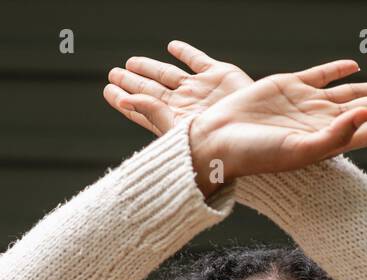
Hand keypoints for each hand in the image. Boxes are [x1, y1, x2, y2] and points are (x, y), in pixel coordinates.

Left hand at [104, 40, 254, 135]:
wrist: (258, 134)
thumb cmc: (222, 145)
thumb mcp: (180, 131)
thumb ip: (151, 113)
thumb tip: (121, 100)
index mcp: (173, 120)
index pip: (141, 109)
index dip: (124, 100)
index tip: (109, 91)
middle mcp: (184, 104)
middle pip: (150, 90)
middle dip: (131, 82)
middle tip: (113, 74)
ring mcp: (201, 89)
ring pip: (169, 74)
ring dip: (150, 68)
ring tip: (132, 62)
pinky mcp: (220, 74)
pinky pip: (198, 60)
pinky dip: (185, 52)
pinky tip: (172, 46)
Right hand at [187, 59, 366, 194]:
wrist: (217, 141)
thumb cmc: (255, 156)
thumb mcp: (299, 150)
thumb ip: (336, 135)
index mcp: (328, 140)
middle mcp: (322, 121)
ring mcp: (306, 103)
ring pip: (352, 92)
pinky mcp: (288, 86)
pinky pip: (320, 75)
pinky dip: (338, 70)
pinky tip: (355, 67)